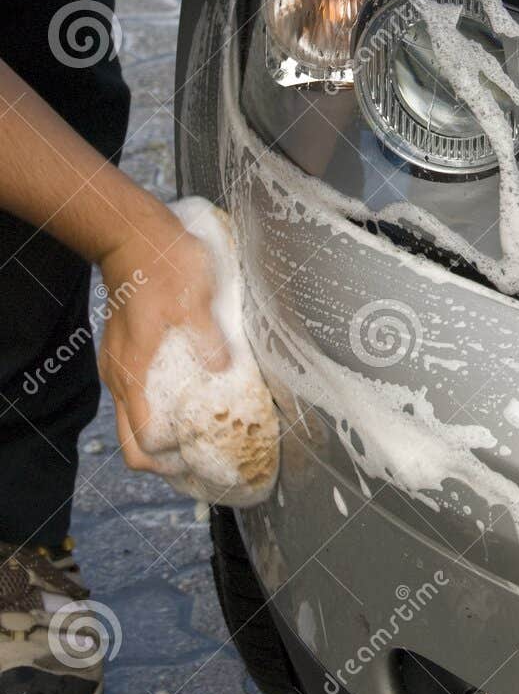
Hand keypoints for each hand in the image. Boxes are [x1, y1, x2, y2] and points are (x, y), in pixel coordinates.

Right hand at [97, 207, 228, 470]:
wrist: (131, 231)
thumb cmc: (162, 262)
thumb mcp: (195, 299)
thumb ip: (208, 340)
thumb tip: (223, 369)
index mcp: (133, 371)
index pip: (141, 439)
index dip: (169, 461)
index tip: (202, 462)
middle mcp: (119, 375)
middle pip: (130, 440)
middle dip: (162, 460)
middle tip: (200, 461)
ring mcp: (119, 363)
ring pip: (132, 417)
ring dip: (159, 433)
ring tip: (201, 433)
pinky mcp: (126, 350)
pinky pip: (137, 393)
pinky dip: (156, 408)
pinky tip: (188, 400)